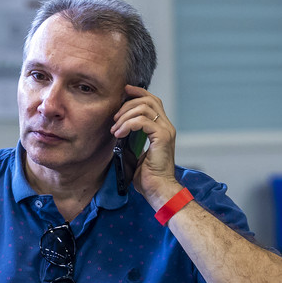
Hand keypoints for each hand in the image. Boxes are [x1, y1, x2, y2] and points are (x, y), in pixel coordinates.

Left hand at [113, 85, 182, 206]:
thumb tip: (118, 129)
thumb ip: (132, 139)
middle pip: (149, 100)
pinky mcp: (162, 137)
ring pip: (144, 108)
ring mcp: (166, 130)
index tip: (123, 92)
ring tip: (115, 129)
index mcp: (162, 128)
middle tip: (114, 118)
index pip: (152, 101)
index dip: (138, 93)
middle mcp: (166, 126)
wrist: (158, 190)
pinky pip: (143, 121)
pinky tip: (119, 133)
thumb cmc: (147, 177)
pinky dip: (128, 124)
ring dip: (125, 116)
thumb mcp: (136, 153)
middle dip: (128, 104)